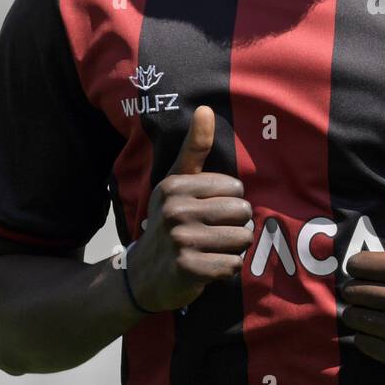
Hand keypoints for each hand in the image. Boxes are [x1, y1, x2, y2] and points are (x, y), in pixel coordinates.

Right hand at [126, 105, 253, 311]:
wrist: (142, 275)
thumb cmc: (169, 222)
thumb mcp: (176, 182)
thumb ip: (194, 148)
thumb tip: (206, 109)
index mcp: (174, 186)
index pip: (235, 187)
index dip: (229, 201)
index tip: (207, 211)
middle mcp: (175, 210)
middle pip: (242, 212)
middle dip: (234, 225)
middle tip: (210, 233)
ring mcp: (180, 241)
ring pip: (242, 238)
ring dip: (232, 247)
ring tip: (210, 249)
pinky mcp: (188, 269)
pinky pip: (233, 264)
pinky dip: (226, 268)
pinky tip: (207, 267)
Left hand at [341, 168, 384, 373]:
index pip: (358, 265)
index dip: (362, 267)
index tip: (375, 271)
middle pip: (355, 293)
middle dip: (360, 292)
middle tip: (378, 293)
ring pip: (355, 319)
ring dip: (362, 315)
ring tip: (381, 311)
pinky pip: (364, 344)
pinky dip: (369, 338)